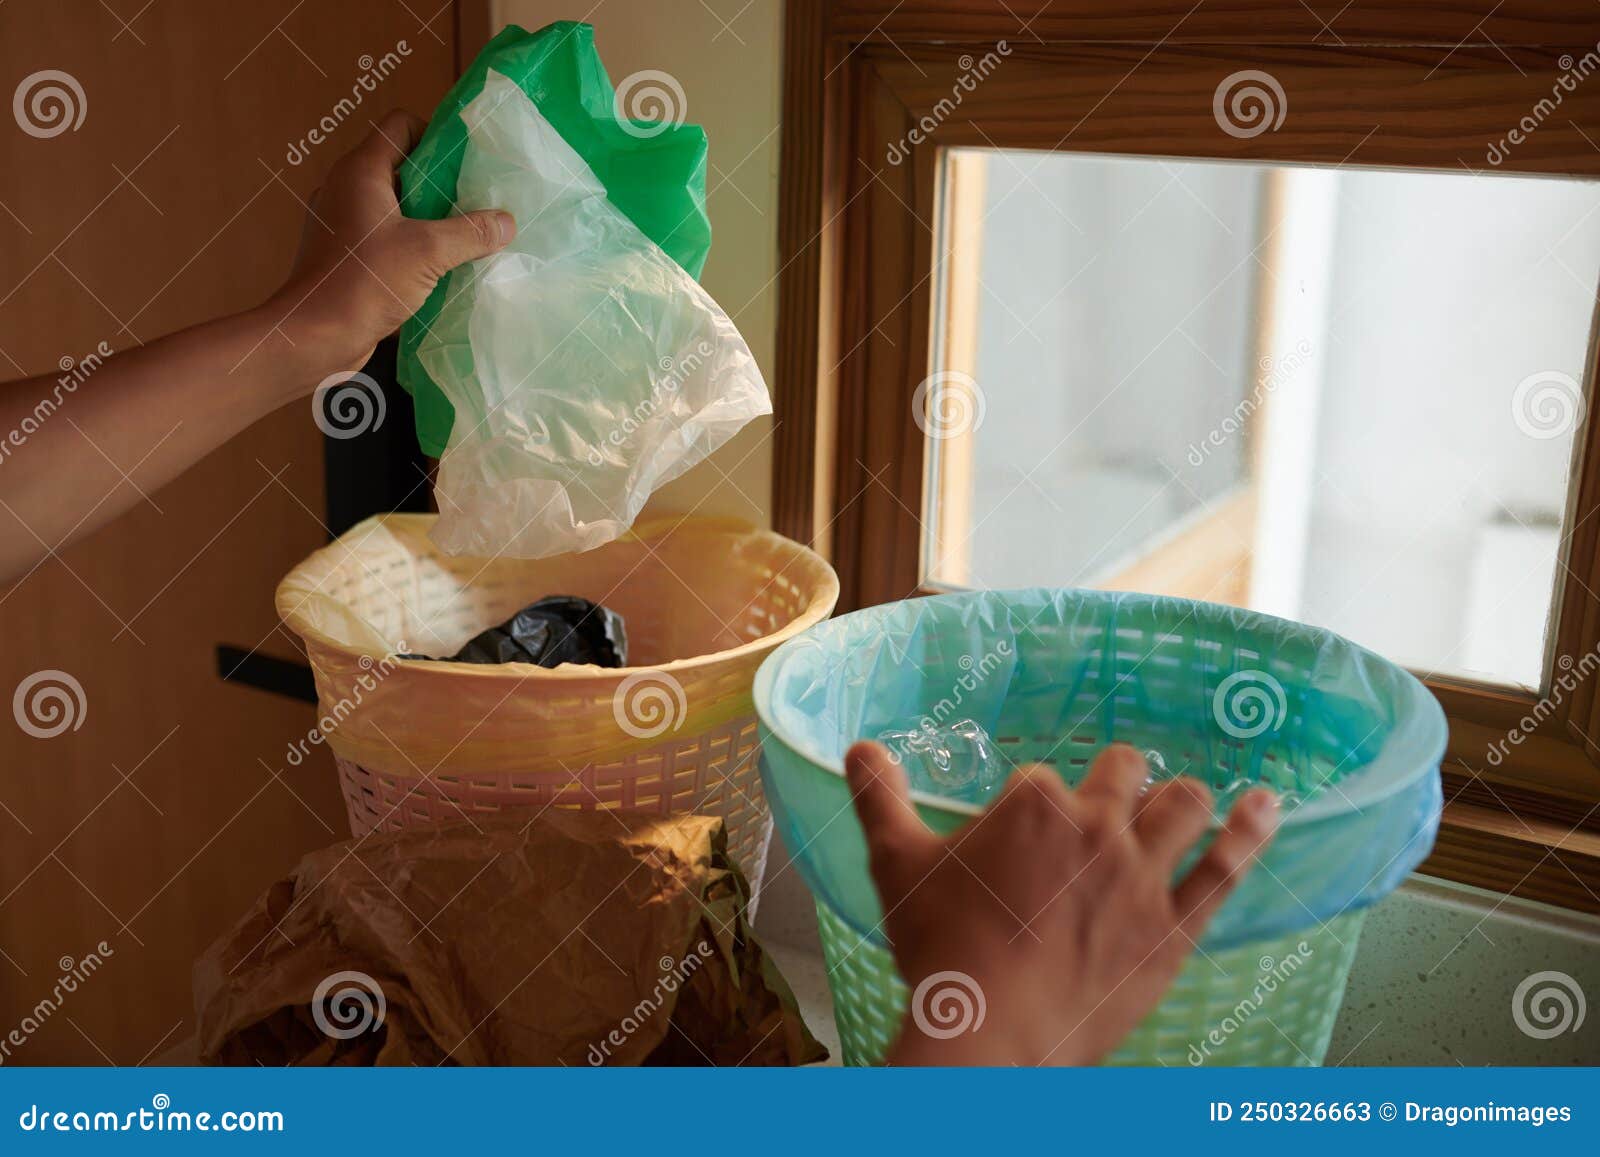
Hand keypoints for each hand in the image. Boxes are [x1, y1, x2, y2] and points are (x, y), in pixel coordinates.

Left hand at [263, 110, 514, 386]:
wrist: (315, 335)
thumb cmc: (365, 281)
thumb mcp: (428, 252)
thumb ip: (470, 233)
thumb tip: (506, 222)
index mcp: (361, 171)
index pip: (400, 125)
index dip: (436, 136)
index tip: (468, 165)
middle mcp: (346, 187)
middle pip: (401, 166)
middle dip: (441, 183)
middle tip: (476, 204)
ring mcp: (341, 222)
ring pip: (394, 204)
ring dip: (428, 217)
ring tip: (464, 237)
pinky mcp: (344, 253)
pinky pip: (384, 235)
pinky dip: (411, 243)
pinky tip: (439, 266)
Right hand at [845, 741, 1278, 1065]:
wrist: (989, 1032)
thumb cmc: (940, 947)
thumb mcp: (895, 863)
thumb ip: (878, 797)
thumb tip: (858, 749)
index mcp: (1033, 802)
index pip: (1045, 775)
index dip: (1033, 804)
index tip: (1023, 834)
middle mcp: (1096, 825)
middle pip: (1125, 773)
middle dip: (1118, 779)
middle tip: (1108, 800)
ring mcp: (1143, 875)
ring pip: (1183, 806)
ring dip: (1182, 797)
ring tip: (1184, 798)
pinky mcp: (1174, 927)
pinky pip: (1225, 868)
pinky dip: (1250, 829)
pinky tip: (1266, 805)